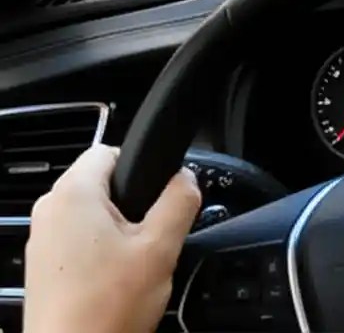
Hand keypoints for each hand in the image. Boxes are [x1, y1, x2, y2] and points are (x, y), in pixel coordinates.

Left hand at [24, 145, 201, 332]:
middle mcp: (48, 211)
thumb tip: (187, 177)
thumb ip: (180, 202)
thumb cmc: (107, 307)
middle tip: (152, 238)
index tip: (161, 196)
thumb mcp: (160, 248)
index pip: (110, 149)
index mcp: (72, 195)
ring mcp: (41, 239)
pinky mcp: (43, 265)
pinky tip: (115, 279)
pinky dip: (101, 249)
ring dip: (118, 229)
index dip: (143, 166)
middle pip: (102, 183)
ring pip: (92, 213)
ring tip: (135, 263)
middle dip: (133, 203)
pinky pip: (79, 238)